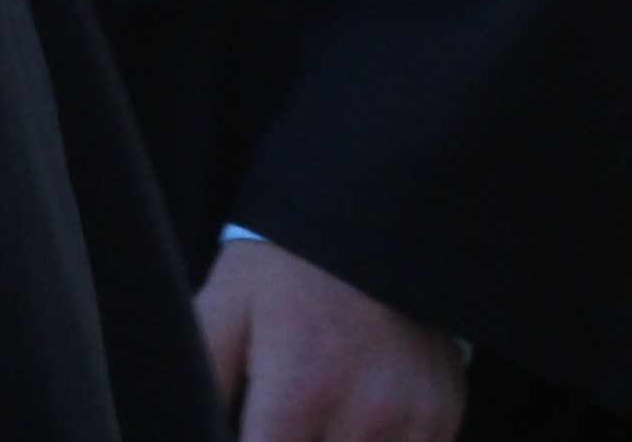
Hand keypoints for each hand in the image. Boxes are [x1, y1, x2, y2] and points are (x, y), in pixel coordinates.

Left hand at [197, 237, 466, 441]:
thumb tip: (187, 427)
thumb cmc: (284, 266)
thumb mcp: (223, 309)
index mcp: (301, 386)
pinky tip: (355, 421)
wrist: (368, 211)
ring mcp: (414, 417)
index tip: (252, 433)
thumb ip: (201, 385)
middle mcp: (366, 412)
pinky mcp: (444, 414)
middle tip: (279, 419)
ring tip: (315, 417)